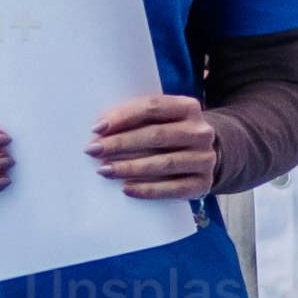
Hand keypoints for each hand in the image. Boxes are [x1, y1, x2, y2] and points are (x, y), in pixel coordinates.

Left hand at [88, 92, 223, 200]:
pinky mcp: (202, 183)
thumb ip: (136, 118)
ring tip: (104, 170)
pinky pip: (173, 189)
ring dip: (130, 167)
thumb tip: (100, 129)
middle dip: (120, 143)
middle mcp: (200, 132)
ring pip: (164, 163)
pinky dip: (147, 189)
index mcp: (188, 107)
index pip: (152, 107)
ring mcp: (204, 159)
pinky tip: (125, 189)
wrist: (203, 155)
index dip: (123, 117)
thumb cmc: (169, 133)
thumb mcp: (160, 118)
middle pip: (156, 136)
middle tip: (93, 150)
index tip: (97, 128)